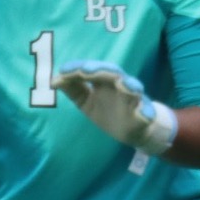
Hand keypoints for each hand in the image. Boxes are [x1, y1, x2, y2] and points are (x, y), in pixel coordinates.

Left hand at [51, 60, 177, 155]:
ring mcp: (134, 98)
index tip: (62, 71)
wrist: (130, 131)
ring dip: (128, 84)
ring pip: (133, 87)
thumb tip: (53, 80)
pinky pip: (147, 112)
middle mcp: (119, 84)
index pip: (91, 69)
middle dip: (99, 70)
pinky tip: (143, 114)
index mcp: (104, 81)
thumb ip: (72, 89)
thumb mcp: (85, 101)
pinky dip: (146, 112)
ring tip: (121, 83)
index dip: (78, 68)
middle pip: (111, 72)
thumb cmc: (107, 111)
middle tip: (85, 71)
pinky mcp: (145, 113)